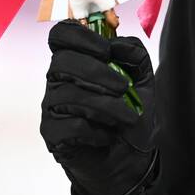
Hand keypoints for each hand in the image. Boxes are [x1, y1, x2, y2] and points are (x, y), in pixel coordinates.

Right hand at [41, 20, 156, 194]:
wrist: (131, 159)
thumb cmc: (131, 116)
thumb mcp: (142, 80)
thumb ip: (135, 53)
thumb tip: (119, 44)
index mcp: (77, 61)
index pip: (61, 35)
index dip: (80, 36)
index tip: (106, 50)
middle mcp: (58, 80)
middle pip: (62, 61)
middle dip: (98, 73)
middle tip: (123, 88)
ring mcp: (52, 107)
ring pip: (69, 94)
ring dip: (106, 105)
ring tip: (127, 117)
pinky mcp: (52, 133)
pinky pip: (69, 124)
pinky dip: (95, 129)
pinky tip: (108, 135)